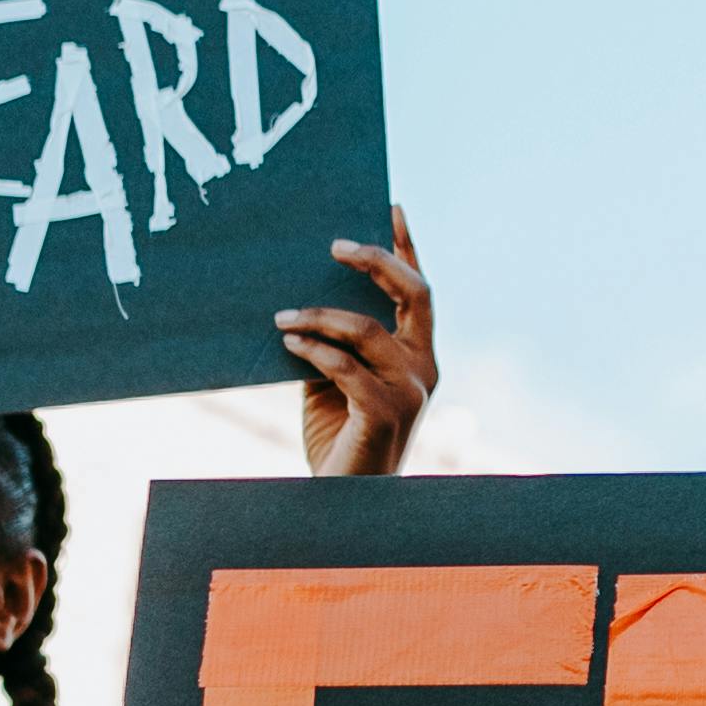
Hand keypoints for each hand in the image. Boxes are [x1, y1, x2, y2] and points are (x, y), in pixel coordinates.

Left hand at [286, 226, 436, 477]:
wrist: (345, 500)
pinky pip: (346, 368)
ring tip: (281, 316)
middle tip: (333, 245)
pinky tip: (288, 343)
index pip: (417, 290)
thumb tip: (303, 300)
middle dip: (376, 260)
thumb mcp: (338, 381)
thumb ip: (337, 344)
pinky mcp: (385, 413)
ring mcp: (410, 390)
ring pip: (367, 329)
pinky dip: (313, 351)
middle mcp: (424, 366)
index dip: (407, 246)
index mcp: (418, 354)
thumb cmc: (340, 437)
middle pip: (413, 292)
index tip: (390, 205)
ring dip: (318, 316)